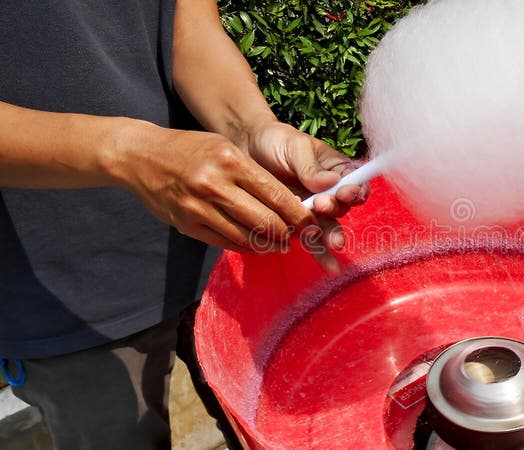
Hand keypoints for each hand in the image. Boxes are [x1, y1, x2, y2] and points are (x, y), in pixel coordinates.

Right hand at [115, 122, 318, 253]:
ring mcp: (199, 208)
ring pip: (246, 237)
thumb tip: (288, 204)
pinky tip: (256, 245)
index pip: (276, 195)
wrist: (141, 156)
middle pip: (265, 221)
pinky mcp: (187, 225)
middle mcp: (215, 185)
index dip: (299, 215)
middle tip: (299, 236)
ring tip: (281, 243)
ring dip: (268, 245)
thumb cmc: (192, 149)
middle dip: (287, 233)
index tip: (313, 225)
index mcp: (231, 161)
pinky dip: (245, 247)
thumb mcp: (225, 149)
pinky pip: (225, 243)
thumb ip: (255, 175)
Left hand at [245, 120, 369, 271]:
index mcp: (336, 170)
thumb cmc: (276, 142)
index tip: (345, 191)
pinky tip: (329, 266)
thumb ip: (310, 166)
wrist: (247, 149)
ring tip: (333, 244)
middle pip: (342, 207)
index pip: (354, 182)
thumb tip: (330, 182)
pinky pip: (311, 239)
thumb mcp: (294, 147)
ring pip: (328, 226)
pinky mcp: (298, 224)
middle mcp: (330, 192)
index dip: (354, 190)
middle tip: (321, 205)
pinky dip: (319, 252)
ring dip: (331, 235)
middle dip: (334, 209)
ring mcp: (314, 210)